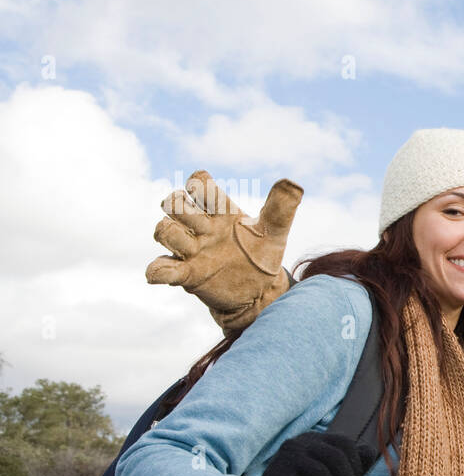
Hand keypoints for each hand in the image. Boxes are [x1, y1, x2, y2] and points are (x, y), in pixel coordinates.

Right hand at [147, 171, 301, 337]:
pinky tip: (164, 274)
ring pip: (164, 230)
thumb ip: (281, 209)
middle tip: (202, 225)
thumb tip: (294, 184)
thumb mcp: (275, 231)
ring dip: (170, 233)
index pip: (199, 184)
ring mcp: (191, 250)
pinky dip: (158, 271)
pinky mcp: (187, 274)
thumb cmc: (262, 254)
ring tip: (190, 248)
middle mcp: (201, 227)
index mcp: (219, 211)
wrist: (260, 291)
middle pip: (174, 203)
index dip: (201, 186)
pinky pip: (161, 268)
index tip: (217, 202)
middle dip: (178, 205)